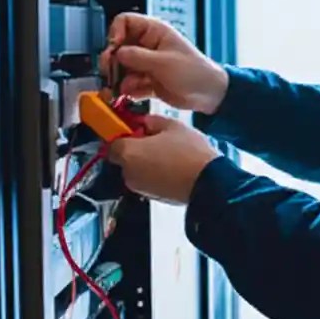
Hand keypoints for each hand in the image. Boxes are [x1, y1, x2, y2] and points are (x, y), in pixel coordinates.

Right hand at [99, 13, 228, 114]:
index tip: (114, 49)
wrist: (209, 95)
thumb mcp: (164, 63)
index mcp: (154, 31)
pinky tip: (132, 95)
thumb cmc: (195, 72)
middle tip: (110, 73)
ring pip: (121, 67)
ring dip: (119, 78)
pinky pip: (129, 82)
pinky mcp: (146, 80)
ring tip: (121, 89)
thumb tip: (116, 53)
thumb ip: (137, 57)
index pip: (124, 22)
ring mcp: (146, 63)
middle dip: (113, 61)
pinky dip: (127, 89)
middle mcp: (147, 45)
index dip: (115, 34)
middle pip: (118, 46)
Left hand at [106, 115, 220, 204]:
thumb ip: (152, 121)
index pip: (112, 143)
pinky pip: (146, 181)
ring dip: (145, 162)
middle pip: (124, 158)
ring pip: (135, 170)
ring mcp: (139, 187)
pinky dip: (154, 175)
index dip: (123, 136)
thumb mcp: (172, 126)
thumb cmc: (189, 152)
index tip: (135, 130)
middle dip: (135, 149)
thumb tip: (144, 122)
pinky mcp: (151, 197)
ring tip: (168, 155)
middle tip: (155, 141)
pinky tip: (172, 168)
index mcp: (128, 153)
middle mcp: (128, 173)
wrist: (208, 183)